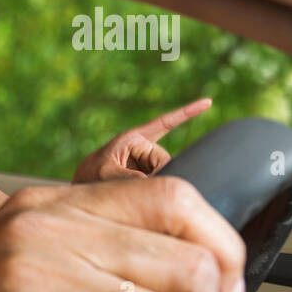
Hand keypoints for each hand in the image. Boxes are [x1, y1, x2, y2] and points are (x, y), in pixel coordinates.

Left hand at [73, 98, 211, 182]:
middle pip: (165, 161)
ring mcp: (146, 158)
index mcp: (132, 139)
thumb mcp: (106, 174)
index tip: (207, 102)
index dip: (186, 113)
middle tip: (137, 187)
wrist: (84, 183)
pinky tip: (159, 187)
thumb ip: (130, 178)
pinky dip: (160, 183)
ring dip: (153, 183)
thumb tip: (156, 182)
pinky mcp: (148, 169)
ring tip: (129, 188)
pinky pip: (162, 174)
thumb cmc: (92, 175)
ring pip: (164, 172)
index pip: (164, 123)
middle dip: (157, 176)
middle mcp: (143, 146)